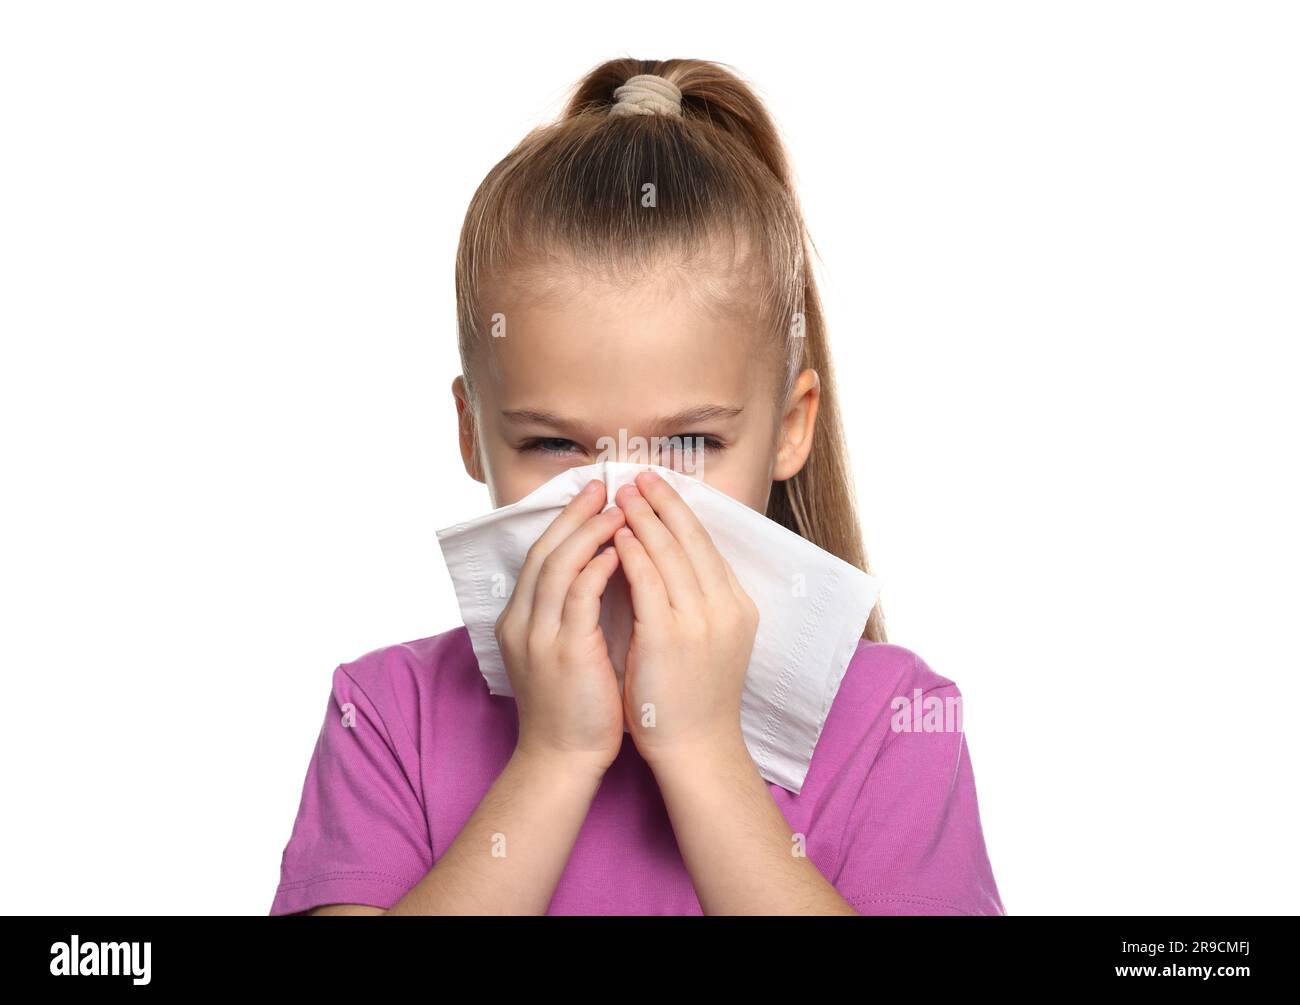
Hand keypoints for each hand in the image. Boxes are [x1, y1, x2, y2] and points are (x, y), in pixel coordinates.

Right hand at [496, 478, 627, 777]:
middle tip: (604, 486)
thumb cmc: (575, 707)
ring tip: (620, 509)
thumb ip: (571, 613)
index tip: (593, 497)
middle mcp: (522, 622)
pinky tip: (621, 550)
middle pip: (545, 550)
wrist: (563, 759)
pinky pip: (579, 595)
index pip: (541, 555)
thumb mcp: (563, 650)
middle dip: (576, 514)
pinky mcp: (564, 651)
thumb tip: (601, 571)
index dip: (566, 522)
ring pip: (559, 565)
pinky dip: (598, 567)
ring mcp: (539, 636)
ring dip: (590, 532)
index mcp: (520, 620)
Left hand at [612, 469, 759, 768]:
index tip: (658, 486)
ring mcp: (700, 622)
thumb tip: (674, 562)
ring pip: (670, 553)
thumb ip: (698, 601)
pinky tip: (617, 535)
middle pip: (691, 539)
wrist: (696, 748)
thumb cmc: (695, 697)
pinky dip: (633, 553)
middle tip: (638, 475)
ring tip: (621, 495)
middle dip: (661, 502)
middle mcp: (724, 607)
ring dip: (643, 518)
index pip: (706, 544)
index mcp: (737, 606)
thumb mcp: (710, 639)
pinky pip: (649, 582)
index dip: (680, 511)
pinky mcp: (669, 637)